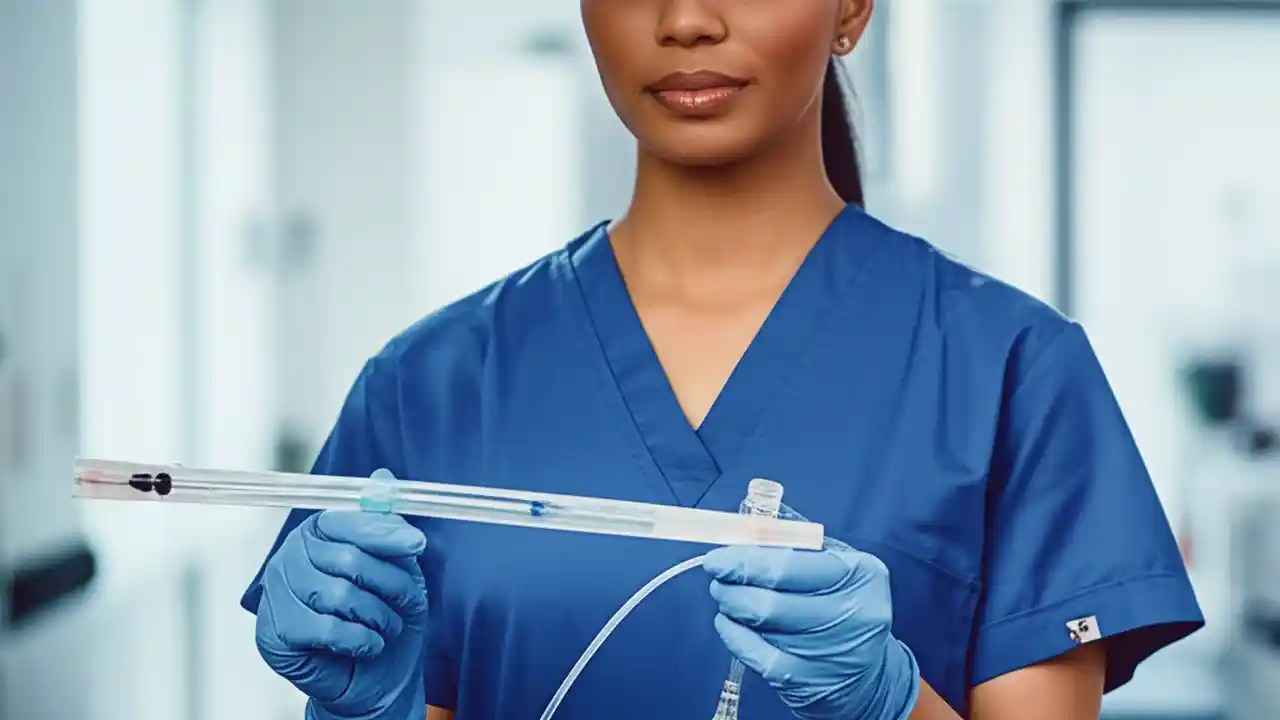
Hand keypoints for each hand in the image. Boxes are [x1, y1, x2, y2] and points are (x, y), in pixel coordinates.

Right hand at [255, 509, 427, 719]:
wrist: (374, 674)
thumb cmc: (383, 612)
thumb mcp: (397, 565)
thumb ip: (387, 524)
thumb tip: (383, 478)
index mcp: (317, 531)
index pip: (347, 522)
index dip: (385, 534)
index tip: (418, 546)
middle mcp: (289, 555)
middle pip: (348, 560)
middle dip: (389, 585)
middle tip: (406, 602)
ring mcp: (276, 594)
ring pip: (338, 597)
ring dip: (377, 616)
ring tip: (386, 625)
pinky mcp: (273, 632)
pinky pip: (326, 630)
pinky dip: (360, 639)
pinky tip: (368, 644)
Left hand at [704, 542, 919, 719]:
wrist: (867, 673)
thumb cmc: (841, 604)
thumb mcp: (832, 564)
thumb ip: (791, 544)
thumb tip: (741, 533)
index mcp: (861, 574)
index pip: (788, 565)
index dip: (744, 562)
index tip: (717, 559)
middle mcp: (853, 614)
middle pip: (771, 601)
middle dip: (732, 588)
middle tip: (718, 580)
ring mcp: (832, 652)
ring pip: (762, 626)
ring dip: (732, 608)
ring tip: (727, 599)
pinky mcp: (810, 682)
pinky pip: (757, 655)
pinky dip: (734, 636)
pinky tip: (729, 624)